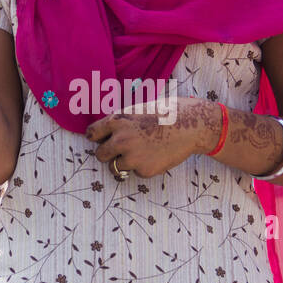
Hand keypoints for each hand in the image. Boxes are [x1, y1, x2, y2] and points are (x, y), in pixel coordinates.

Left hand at [85, 97, 220, 177]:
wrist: (191, 126)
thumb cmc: (167, 112)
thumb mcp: (139, 110)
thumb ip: (122, 121)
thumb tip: (108, 132)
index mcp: (117, 121)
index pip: (92, 134)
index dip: (96, 137)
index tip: (100, 139)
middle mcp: (120, 140)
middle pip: (100, 155)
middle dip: (108, 154)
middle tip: (120, 151)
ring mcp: (132, 157)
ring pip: (116, 167)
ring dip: (126, 162)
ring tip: (144, 151)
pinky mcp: (144, 170)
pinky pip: (136, 172)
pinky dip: (144, 167)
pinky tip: (157, 155)